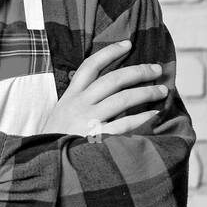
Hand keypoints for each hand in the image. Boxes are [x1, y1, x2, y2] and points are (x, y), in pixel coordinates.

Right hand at [39, 39, 169, 138]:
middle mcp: (79, 104)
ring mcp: (88, 120)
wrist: (43, 163)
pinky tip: (155, 114)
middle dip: (138, 71)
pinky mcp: (97, 138)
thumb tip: (107, 89)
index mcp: (70, 96)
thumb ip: (79, 101)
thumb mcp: (60, 114)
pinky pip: (125, 124)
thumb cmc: (56, 140)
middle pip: (113, 79)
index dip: (110, 52)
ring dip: (146, 92)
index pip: (90, 66)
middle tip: (156, 69)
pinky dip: (142, 117)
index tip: (128, 43)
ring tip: (162, 90)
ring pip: (123, 98)